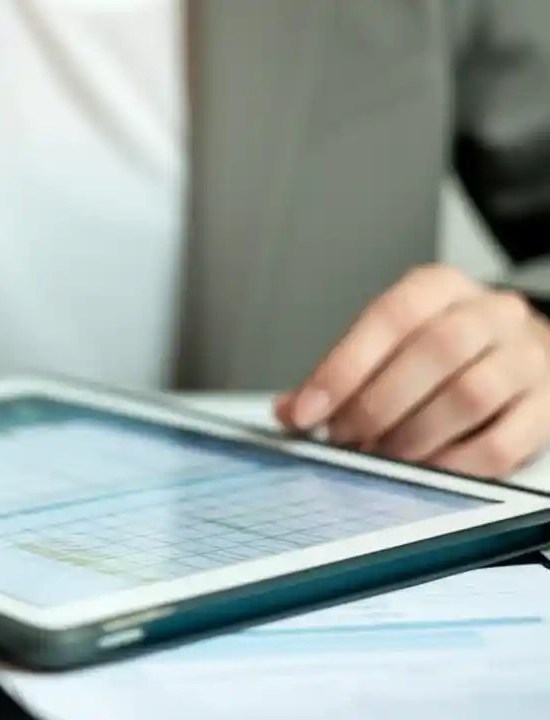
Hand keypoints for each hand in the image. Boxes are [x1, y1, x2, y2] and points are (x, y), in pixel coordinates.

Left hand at [276, 264, 549, 478]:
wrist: (518, 354)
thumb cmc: (440, 353)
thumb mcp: (389, 344)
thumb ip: (340, 375)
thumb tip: (289, 410)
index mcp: (440, 288)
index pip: (391, 316)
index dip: (343, 366)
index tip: (306, 411)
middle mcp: (490, 314)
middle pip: (435, 351)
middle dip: (377, 404)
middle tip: (344, 438)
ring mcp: (527, 359)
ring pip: (471, 395)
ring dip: (413, 436)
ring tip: (381, 455)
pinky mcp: (546, 407)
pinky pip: (503, 444)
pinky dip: (453, 465)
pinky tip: (424, 471)